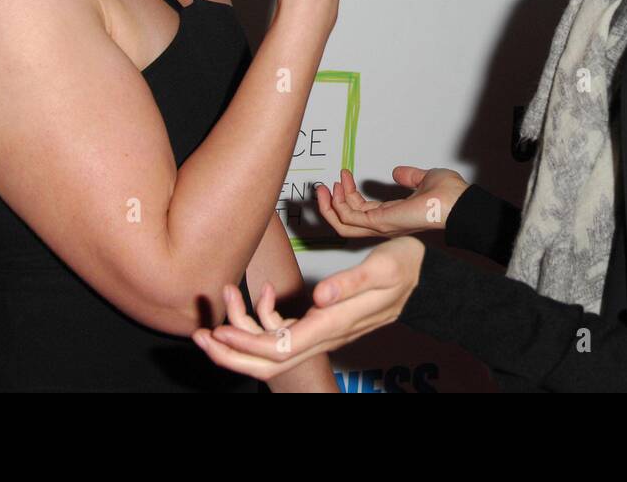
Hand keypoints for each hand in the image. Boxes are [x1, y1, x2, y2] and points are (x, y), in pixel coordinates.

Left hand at [191, 237, 424, 381]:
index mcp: (333, 324)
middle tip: (200, 336)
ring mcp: (324, 331)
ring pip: (274, 349)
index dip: (243, 345)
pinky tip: (265, 291)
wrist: (426, 276)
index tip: (214, 333)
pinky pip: (286, 332)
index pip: (279, 347)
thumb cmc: (405, 266)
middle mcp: (325, 334)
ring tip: (225, 301)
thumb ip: (350, 284)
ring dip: (242, 333)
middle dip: (231, 354)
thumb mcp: (382, 268)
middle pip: (269, 361)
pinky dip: (266, 317)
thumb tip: (317, 298)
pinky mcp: (323, 322)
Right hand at [316, 166, 468, 236]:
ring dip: (329, 205)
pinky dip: (339, 205)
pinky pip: (350, 219)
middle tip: (322, 186)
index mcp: (392, 215)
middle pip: (346, 222)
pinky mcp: (381, 223)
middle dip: (330, 204)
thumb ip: (409, 176)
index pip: (360, 212)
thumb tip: (398, 172)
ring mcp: (381, 226)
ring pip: (343, 224)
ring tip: (324, 186)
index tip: (343, 177)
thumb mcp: (424, 179)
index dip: (348, 195)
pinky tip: (337, 189)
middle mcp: (384, 224)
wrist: (459, 203)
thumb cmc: (449, 195)